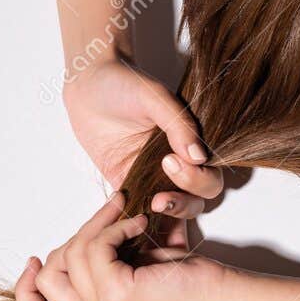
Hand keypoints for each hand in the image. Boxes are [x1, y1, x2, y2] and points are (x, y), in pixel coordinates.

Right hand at [16, 193, 228, 300]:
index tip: (35, 259)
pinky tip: (141, 222)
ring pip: (71, 255)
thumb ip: (98, 262)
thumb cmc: (181, 280)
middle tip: (109, 211)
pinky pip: (95, 248)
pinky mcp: (117, 294)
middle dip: (74, 236)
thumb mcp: (129, 272)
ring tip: (129, 211)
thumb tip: (78, 233)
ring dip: (100, 223)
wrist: (219, 294)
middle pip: (48, 278)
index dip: (24, 290)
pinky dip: (116, 226)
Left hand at [62, 58, 222, 239]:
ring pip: (176, 206)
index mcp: (191, 139)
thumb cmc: (124, 83)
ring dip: (172, 211)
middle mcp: (178, 159)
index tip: (172, 162)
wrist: (87, 84)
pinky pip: (140, 208)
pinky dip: (141, 216)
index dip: (200, 177)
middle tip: (163, 187)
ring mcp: (153, 174)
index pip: (212, 170)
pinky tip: (132, 213)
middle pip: (201, 194)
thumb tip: (200, 158)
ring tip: (154, 203)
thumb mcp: (154, 97)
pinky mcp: (128, 182)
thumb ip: (179, 125)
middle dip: (188, 198)